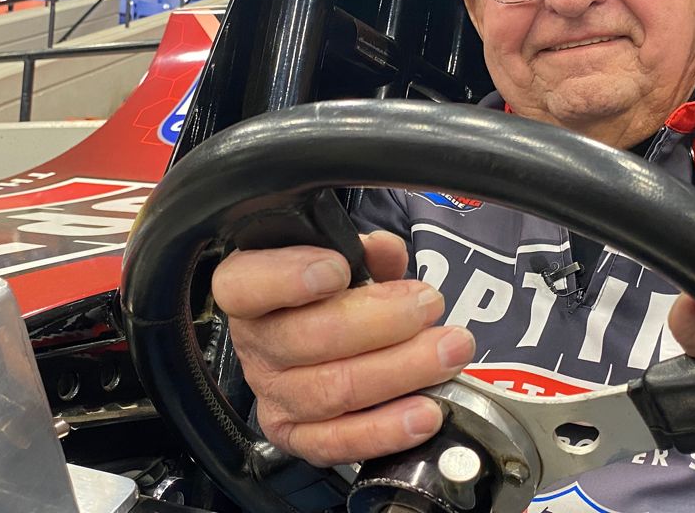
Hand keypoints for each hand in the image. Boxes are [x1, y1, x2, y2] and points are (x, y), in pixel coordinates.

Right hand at [210, 231, 475, 466]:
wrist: (324, 344)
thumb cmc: (331, 296)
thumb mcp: (343, 260)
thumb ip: (363, 252)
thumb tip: (385, 252)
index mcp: (251, 291)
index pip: (246, 286)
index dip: (290, 277)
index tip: (339, 269)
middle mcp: (256, 345)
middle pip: (309, 338)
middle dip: (381, 321)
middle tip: (429, 305)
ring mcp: (273, 395)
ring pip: (334, 390)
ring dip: (401, 371)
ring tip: (448, 352)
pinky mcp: (296, 437)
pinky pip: (337, 443)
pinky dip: (386, 430)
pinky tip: (426, 413)